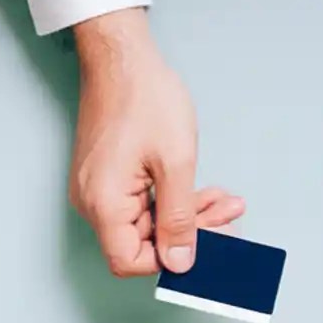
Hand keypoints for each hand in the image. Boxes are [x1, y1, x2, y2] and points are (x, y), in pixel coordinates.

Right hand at [70, 9, 243, 276]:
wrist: (123, 58)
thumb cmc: (144, 98)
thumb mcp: (176, 163)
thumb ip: (179, 219)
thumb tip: (180, 263)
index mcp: (104, 203)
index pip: (130, 261)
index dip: (168, 259)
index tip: (204, 244)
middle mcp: (94, 202)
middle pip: (144, 243)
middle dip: (192, 232)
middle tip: (228, 215)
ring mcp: (101, 190)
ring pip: (151, 223)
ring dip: (190, 215)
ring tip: (225, 200)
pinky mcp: (111, 178)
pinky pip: (145, 203)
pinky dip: (176, 200)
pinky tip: (204, 190)